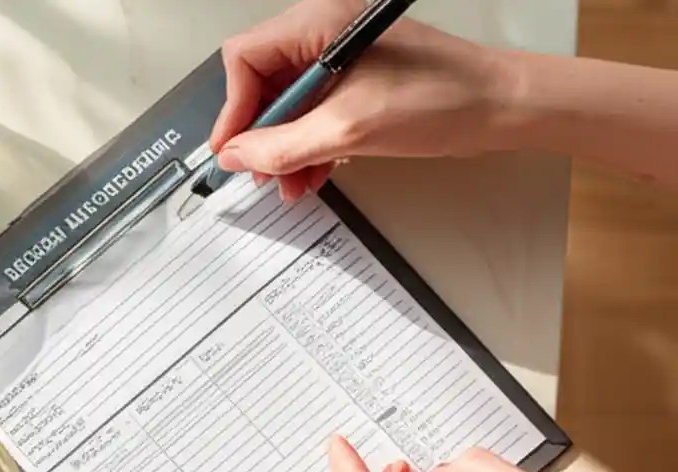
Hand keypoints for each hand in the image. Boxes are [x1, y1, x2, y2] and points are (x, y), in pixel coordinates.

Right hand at [211, 0, 519, 202]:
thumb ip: (282, 146)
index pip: (245, 59)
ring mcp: (342, 58)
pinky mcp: (358, 81)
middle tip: (261, 172)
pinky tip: (312, 174)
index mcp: (318, 25)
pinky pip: (316, 111)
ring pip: (289, 103)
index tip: (233, 150)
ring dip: (284, 147)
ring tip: (290, 183)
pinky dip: (309, 144)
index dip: (233, 108)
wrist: (501, 108)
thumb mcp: (348, 130)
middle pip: (263, 82)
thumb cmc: (442, 99)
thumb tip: (236, 155)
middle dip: (261, 134)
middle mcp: (325, 34)